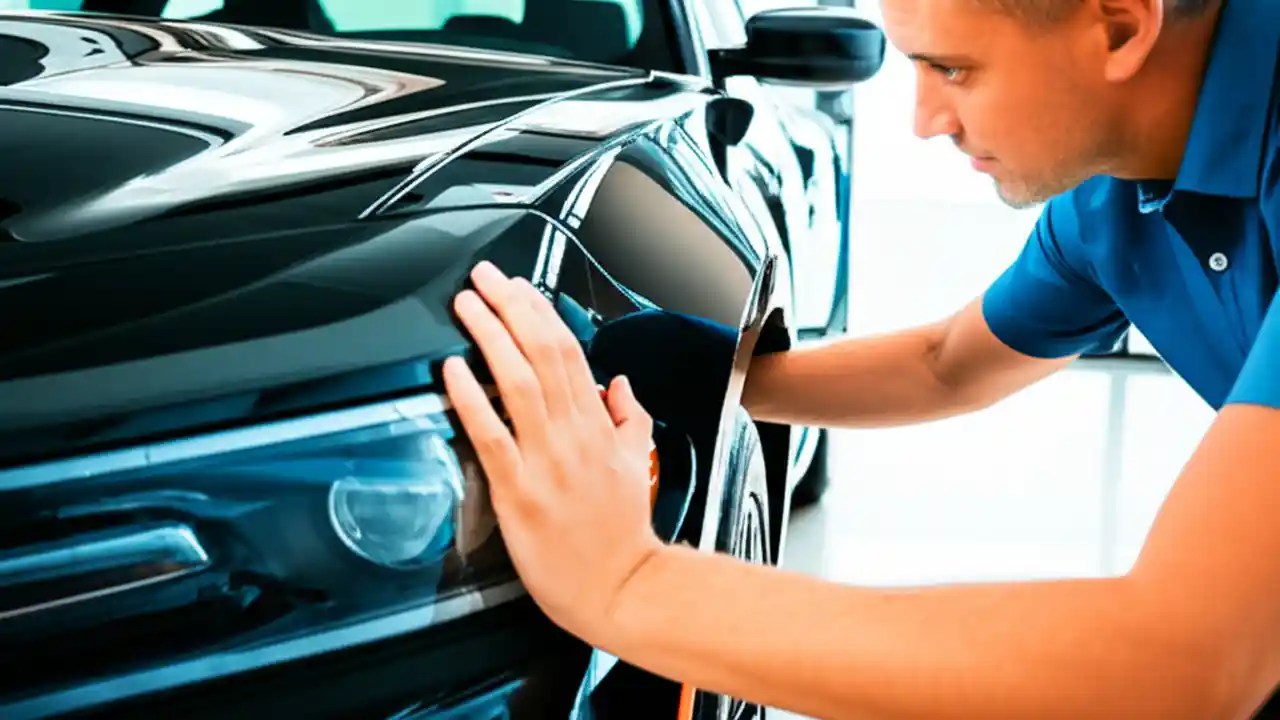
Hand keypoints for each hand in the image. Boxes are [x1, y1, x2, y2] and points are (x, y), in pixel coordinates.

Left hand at [441, 261, 664, 642]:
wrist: (622, 588)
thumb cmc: (622, 533)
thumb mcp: (637, 462)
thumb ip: (629, 417)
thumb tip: (617, 384)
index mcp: (597, 424)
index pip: (568, 350)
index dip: (539, 312)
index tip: (516, 287)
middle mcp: (572, 434)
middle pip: (542, 352)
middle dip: (511, 307)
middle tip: (484, 278)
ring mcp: (546, 460)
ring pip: (518, 382)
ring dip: (490, 337)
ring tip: (467, 307)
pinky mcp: (519, 491)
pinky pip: (492, 435)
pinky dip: (471, 399)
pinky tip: (453, 371)